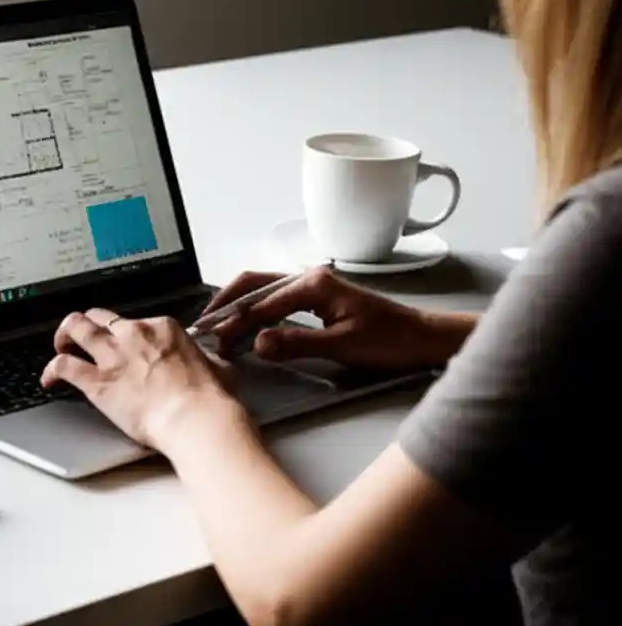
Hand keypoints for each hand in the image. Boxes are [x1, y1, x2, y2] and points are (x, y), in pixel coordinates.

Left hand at [40, 308, 235, 447]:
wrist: (194, 418)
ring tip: (61, 344)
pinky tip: (48, 379)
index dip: (125, 333)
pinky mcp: (97, 382)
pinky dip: (51, 370)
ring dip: (64, 334)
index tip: (124, 344)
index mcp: (161, 328)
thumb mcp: (218, 369)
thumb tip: (214, 365)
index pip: (135, 320)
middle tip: (85, 336)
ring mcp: (112, 356)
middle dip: (89, 324)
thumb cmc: (209, 398)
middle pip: (99, 316)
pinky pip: (63, 366)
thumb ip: (208, 361)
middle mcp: (132, 335)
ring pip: (75, 328)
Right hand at [205, 266, 470, 370]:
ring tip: (216, 327)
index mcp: (314, 284)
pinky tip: (245, 326)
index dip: (234, 322)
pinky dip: (254, 311)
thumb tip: (258, 343)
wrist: (422, 339)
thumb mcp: (343, 346)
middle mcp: (310, 279)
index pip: (261, 302)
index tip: (215, 338)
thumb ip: (297, 343)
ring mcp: (313, 288)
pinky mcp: (317, 301)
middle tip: (204, 326)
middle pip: (254, 284)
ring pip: (262, 291)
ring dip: (238, 307)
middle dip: (226, 304)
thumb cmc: (391, 341)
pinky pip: (275, 301)